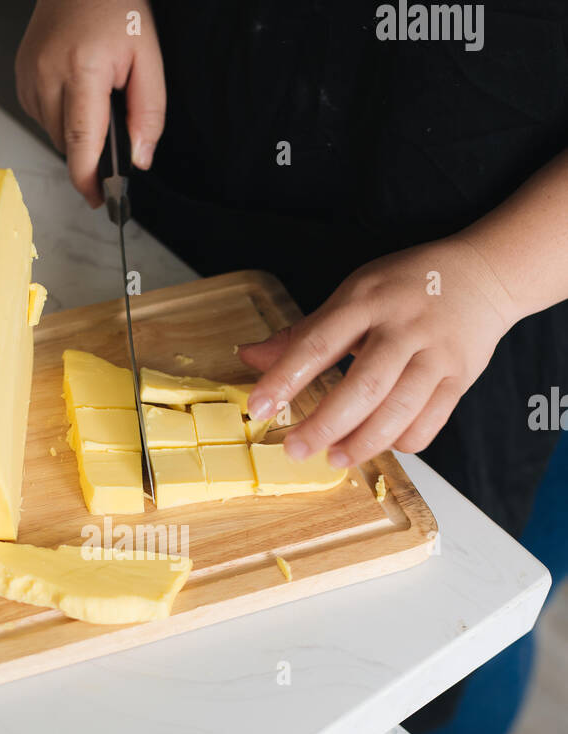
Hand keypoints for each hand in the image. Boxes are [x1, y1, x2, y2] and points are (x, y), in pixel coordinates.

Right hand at [15, 0, 165, 206]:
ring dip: (76, 133)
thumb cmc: (118, 7)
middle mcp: (47, 74)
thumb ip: (148, 114)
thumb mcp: (149, 58)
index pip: (81, 142)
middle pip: (68, 144)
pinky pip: (43, 117)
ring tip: (96, 100)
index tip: (101, 201)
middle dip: (90, 153)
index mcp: (82, 69)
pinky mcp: (21, 77)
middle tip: (114, 134)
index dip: (89, 180)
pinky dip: (62, 117)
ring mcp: (29, 76)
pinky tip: (77, 92)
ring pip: (54, 133)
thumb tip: (139, 160)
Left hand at [241, 237, 518, 465]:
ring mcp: (436, 354)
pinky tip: (381, 444)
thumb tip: (250, 358)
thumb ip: (304, 333)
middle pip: (362, 386)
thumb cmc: (407, 287)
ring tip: (336, 458)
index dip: (285, 378)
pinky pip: (430, 422)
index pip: (318, 343)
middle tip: (296, 449)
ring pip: (398, 410)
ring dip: (363, 442)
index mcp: (367, 300)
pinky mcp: (460, 377)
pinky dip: (402, 441)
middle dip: (325, 425)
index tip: (258, 408)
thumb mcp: (354, 294)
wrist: (484, 274)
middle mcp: (403, 326)